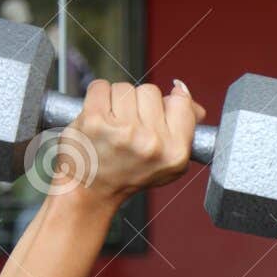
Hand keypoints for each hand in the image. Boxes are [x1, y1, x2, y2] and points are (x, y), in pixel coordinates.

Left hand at [54, 79, 207, 200]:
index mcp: (175, 152)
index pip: (180, 102)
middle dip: (139, 103)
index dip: (166, 104)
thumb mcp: (168, 161)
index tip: (155, 113)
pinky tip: (98, 117)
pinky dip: (97, 96)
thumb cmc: (128, 174)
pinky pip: (100, 87)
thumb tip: (184, 93)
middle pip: (151, 91)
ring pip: (125, 88)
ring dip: (117, 101)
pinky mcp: (94, 121)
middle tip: (130, 127)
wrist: (91, 189)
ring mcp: (122, 130)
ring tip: (113, 124)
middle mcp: (151, 142)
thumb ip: (184, 127)